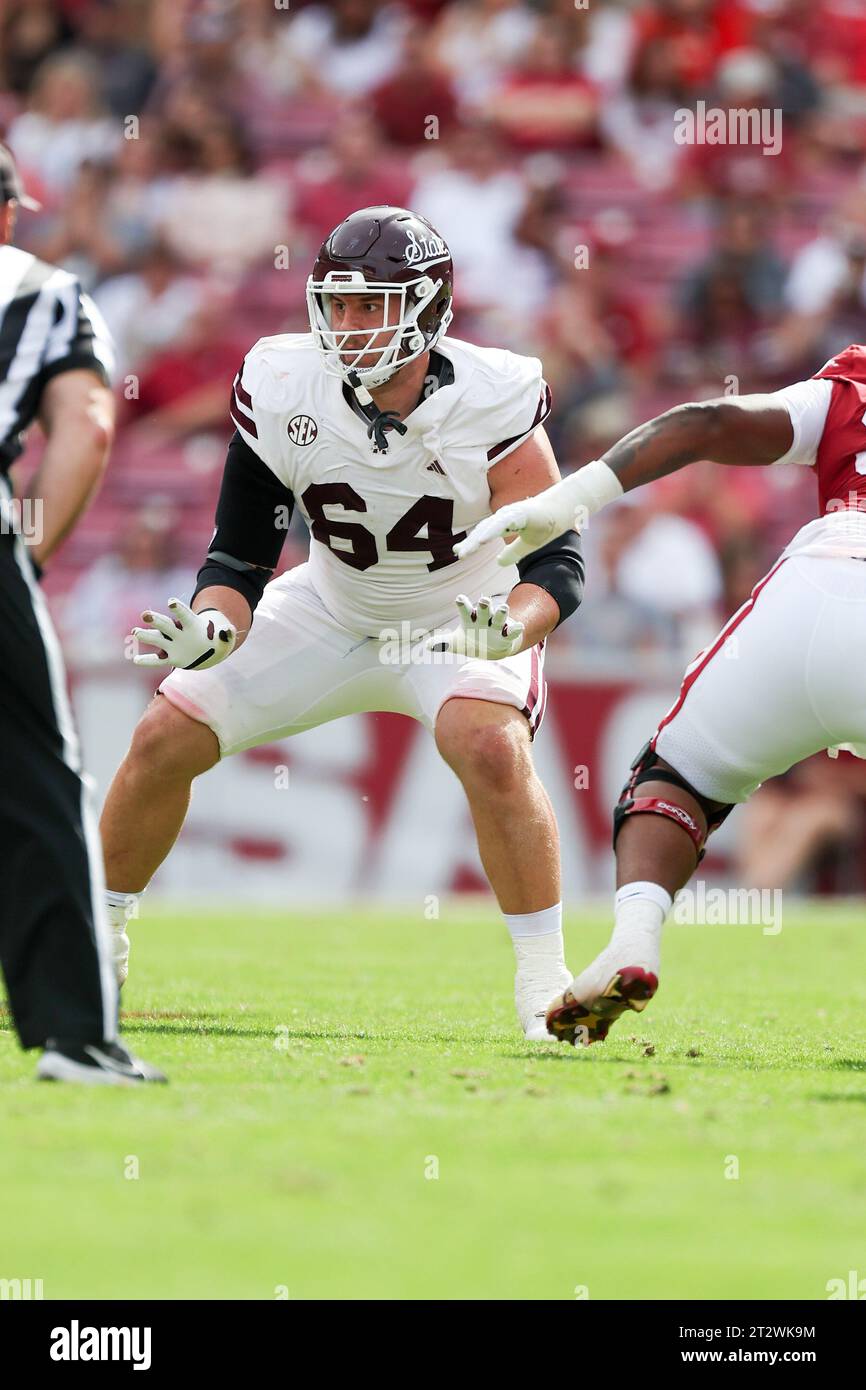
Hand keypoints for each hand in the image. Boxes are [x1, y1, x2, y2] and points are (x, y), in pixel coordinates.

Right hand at [132, 598, 236, 670]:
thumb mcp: (226, 638)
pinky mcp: (171, 657)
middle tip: (145, 614)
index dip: (178, 608)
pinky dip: (148, 660)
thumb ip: (227, 634)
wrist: (209, 650)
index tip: (170, 602)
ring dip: (146, 635)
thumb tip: (228, 630)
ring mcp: (173, 644)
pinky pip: (157, 660)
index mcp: (192, 624)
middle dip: (156, 620)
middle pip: (166, 624)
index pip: (184, 614)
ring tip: (135, 632)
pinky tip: (136, 660)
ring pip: (157, 639)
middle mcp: (179, 632)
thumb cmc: (218, 641)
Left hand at [425, 594, 524, 660]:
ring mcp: (497, 626)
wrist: (492, 648)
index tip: (460, 599)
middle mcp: (484, 619)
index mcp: (471, 619)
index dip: (463, 605)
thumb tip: (426, 646)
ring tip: (504, 608)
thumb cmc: (473, 640)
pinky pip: (512, 631)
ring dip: (502, 613)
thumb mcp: (457, 643)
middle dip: (485, 605)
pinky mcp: (507, 634)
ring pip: (500, 617)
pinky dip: (515, 629)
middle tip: (484, 600)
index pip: (466, 610)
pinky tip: (518, 627)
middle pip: (484, 610)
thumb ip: (443, 643)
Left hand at [454, 491, 574, 566]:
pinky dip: (492, 530)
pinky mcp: (521, 512)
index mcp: (506, 523)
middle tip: (457, 553)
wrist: (566, 509)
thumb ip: (513, 552)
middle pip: (484, 530)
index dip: (471, 543)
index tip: (458, 552)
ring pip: (490, 527)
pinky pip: (503, 523)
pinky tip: (483, 539)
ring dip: (477, 539)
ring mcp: (513, 513)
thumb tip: (498, 561)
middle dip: (470, 542)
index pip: (484, 533)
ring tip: (465, 551)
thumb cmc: (548, 524)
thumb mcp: (529, 545)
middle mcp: (506, 516)